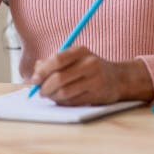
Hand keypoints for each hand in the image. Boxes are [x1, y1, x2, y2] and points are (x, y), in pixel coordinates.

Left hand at [31, 46, 153, 105]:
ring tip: (50, 96)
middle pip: (59, 78)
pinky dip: (62, 102)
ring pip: (65, 92)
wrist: (118, 78)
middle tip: (40, 92)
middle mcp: (89, 63)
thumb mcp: (74, 58)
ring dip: (53, 96)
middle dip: (45, 87)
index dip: (42, 71)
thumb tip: (35, 72)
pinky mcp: (97, 95)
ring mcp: (95, 80)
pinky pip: (73, 101)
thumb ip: (53, 62)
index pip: (56, 60)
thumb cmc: (89, 67)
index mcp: (80, 50)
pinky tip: (62, 99)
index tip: (34, 80)